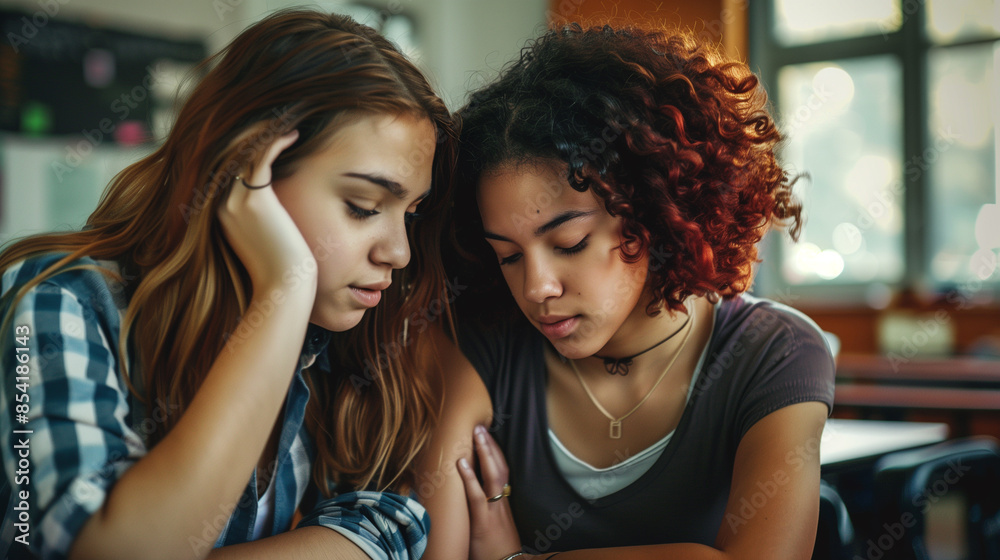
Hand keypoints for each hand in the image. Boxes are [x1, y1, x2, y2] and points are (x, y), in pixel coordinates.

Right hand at [218, 130, 316, 296]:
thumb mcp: (264, 234)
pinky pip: (260, 159)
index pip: (227, 166)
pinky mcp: (254, 201)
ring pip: (244, 152)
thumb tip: (276, 202)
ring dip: (264, 132)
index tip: (265, 130)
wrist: (283, 288)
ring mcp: (234, 202)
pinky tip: (293, 135)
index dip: (244, 144)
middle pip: (231, 154)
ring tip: (284, 119)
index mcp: (219, 211)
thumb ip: (262, 214)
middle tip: (275, 116)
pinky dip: (275, 142)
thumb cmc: (281, 267)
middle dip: (252, 132)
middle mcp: (221, 203)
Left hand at [457, 425, 521, 559]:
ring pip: (492, 475)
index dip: (496, 453)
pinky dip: (469, 477)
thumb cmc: (496, 549)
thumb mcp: (493, 526)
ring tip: (476, 434)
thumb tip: (470, 495)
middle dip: (491, 445)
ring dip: (484, 452)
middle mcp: (500, 502)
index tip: (488, 435)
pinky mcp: (482, 521)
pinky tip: (462, 463)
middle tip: (481, 425)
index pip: (502, 471)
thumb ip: (485, 509)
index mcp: (503, 502)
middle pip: (499, 467)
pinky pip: (476, 496)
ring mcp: (493, 510)